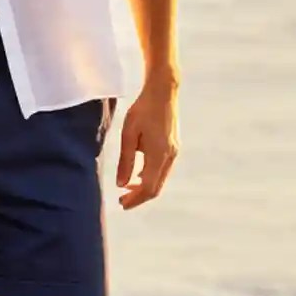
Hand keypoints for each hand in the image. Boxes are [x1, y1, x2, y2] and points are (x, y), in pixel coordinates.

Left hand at [116, 77, 180, 209]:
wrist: (163, 92)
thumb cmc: (142, 110)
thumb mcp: (128, 134)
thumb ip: (125, 160)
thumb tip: (121, 184)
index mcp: (159, 154)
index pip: (149, 187)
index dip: (135, 199)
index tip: (121, 204)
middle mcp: (170, 156)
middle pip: (156, 187)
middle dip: (139, 196)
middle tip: (121, 201)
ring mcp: (174, 152)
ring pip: (160, 179)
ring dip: (144, 187)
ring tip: (126, 189)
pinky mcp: (173, 146)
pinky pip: (162, 169)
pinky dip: (150, 176)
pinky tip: (137, 175)